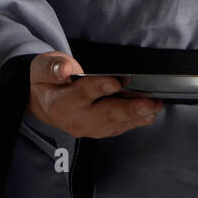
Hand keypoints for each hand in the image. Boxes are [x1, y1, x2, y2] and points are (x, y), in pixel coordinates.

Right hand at [27, 51, 163, 138]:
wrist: (46, 104)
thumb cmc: (48, 82)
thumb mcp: (43, 68)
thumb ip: (53, 68)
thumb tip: (65, 69)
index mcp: (60, 102)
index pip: (81, 94)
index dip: (98, 87)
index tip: (115, 82)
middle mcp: (76, 119)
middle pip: (104, 115)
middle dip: (128, 109)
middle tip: (148, 104)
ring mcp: (89, 127)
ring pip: (115, 124)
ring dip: (136, 117)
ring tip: (154, 108)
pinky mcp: (100, 129)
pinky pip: (119, 127)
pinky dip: (136, 121)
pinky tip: (149, 114)